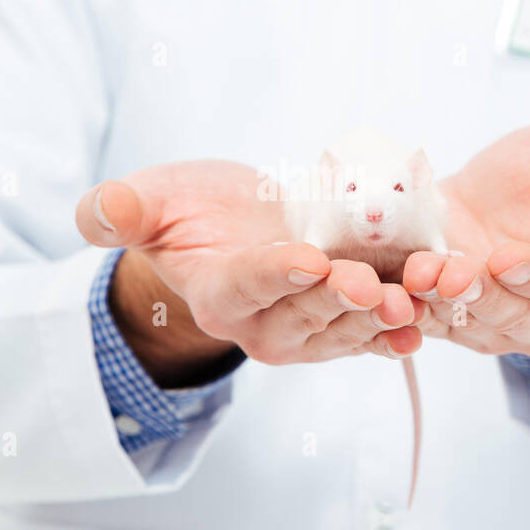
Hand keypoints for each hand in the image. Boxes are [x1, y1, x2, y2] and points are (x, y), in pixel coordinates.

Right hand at [75, 160, 421, 385]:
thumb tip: (97, 212)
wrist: (231, 231)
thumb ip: (121, 210)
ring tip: (412, 302)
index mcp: (219, 293)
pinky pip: (378, 326)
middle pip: (307, 314)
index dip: (276, 274)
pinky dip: (406, 319)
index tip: (306, 259)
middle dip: (338, 301)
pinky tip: (432, 313)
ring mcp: (312, 327)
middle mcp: (266, 323)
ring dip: (383, 317)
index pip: (247, 286)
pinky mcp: (347, 319)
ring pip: (349, 327)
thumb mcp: (150, 202)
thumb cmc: (187, 215)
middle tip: (367, 285)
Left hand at [402, 125, 529, 358]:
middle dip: (484, 296)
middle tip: (455, 272)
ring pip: (468, 324)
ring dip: (440, 303)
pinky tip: (392, 287)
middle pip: (517, 318)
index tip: (508, 259)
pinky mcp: (449, 317)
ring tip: (419, 273)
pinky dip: (410, 308)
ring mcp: (494, 324)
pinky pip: (428, 321)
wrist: (503, 184)